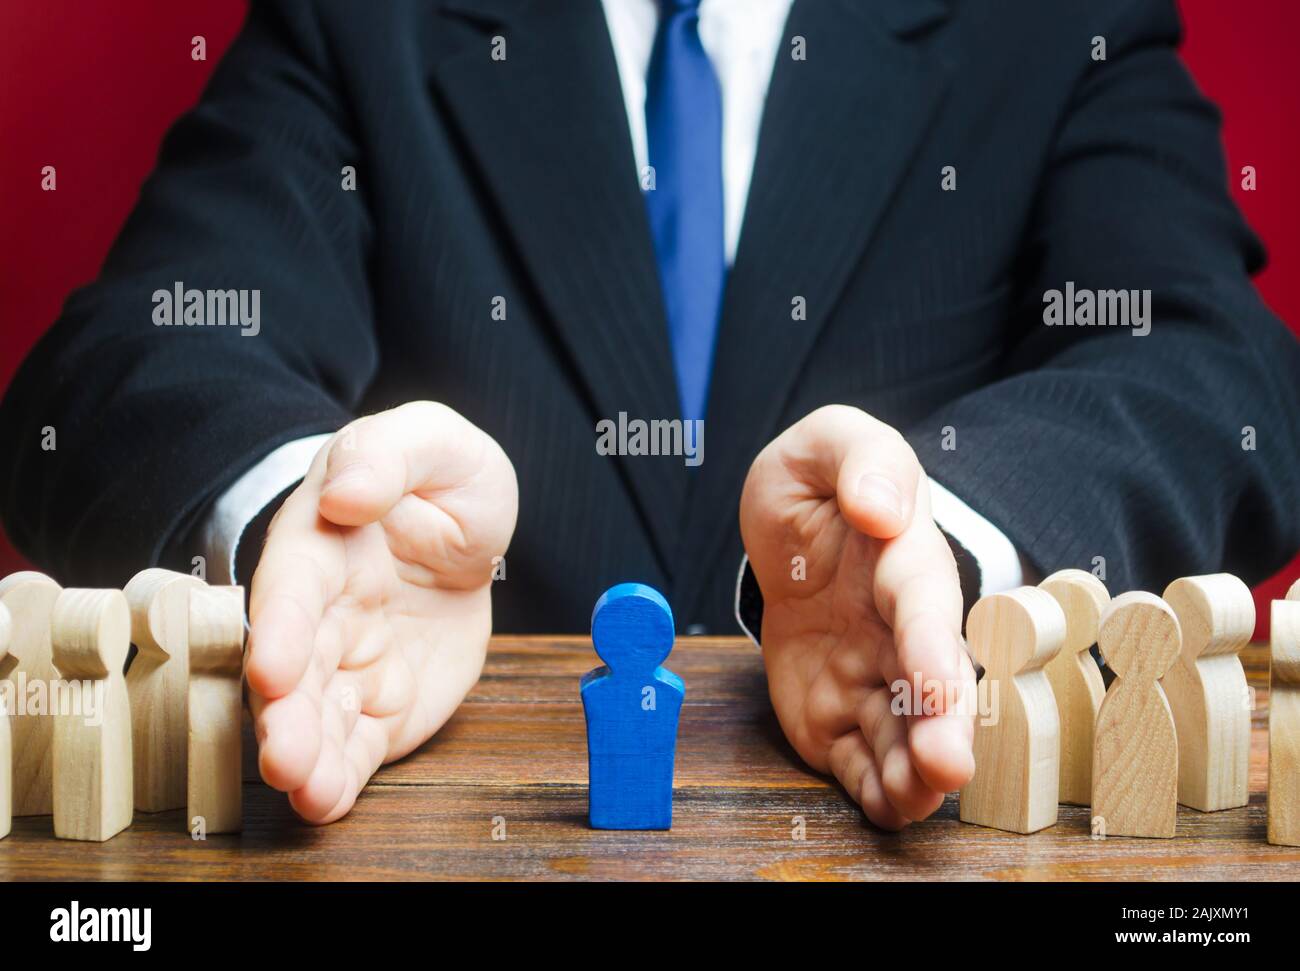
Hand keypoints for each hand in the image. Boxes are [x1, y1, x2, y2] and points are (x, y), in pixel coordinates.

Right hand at [245, 401, 517, 822]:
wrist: (458, 527)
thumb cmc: (431, 477)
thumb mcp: (432, 443)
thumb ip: (389, 456)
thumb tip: (348, 490)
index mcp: (322, 541)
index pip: (293, 586)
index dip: (279, 626)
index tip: (272, 665)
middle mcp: (320, 609)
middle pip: (293, 665)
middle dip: (284, 714)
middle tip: (284, 755)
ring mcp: (346, 660)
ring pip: (316, 713)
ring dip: (306, 755)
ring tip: (305, 789)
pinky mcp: (377, 701)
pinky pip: (355, 742)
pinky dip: (340, 774)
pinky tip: (326, 801)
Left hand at [739, 405, 974, 828]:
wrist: (793, 535)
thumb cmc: (824, 485)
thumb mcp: (829, 443)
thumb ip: (860, 459)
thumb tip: (879, 506)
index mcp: (904, 563)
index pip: (922, 607)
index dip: (931, 645)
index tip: (938, 681)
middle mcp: (900, 632)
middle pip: (929, 684)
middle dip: (941, 726)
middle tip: (947, 767)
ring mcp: (873, 678)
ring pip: (903, 733)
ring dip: (914, 772)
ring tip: (914, 801)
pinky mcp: (840, 714)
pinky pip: (861, 760)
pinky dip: (876, 790)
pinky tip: (886, 811)